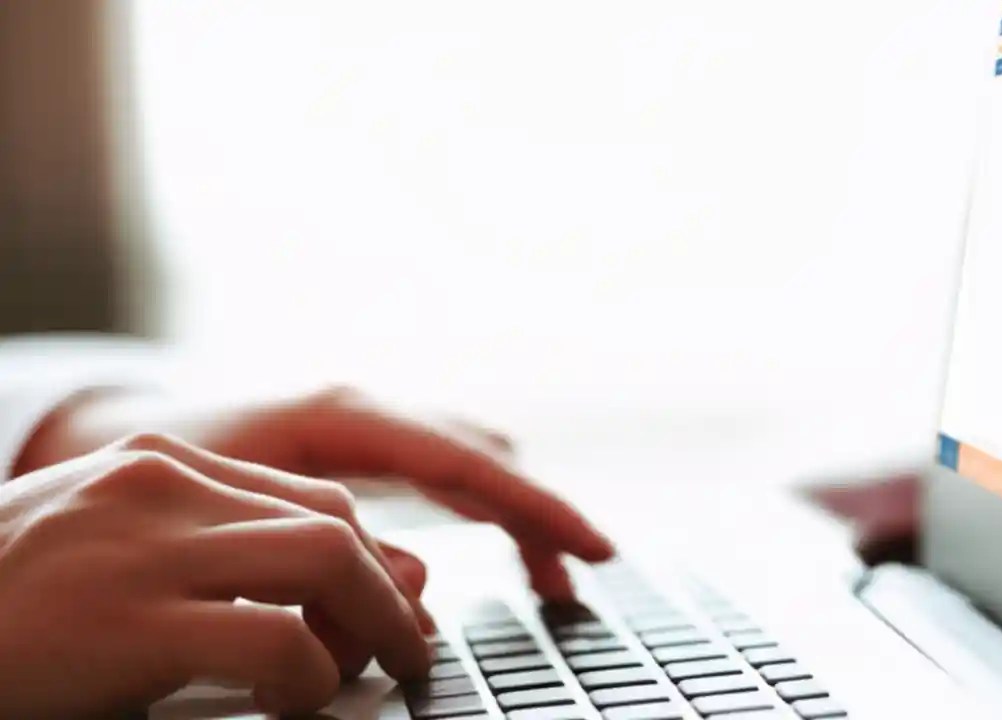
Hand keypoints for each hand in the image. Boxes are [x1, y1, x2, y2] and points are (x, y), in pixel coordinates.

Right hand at [0, 433, 433, 716]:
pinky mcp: (122, 621)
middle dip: (389, 592)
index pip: (311, 497)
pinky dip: (310, 677)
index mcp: (156, 464)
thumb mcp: (118, 561)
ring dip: (375, 625)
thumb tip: (376, 574)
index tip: (395, 607)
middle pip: (332, 523)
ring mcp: (139, 546)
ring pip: (322, 560)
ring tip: (382, 674)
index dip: (372, 559)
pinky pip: (271, 641)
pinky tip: (297, 703)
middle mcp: (157, 485)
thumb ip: (229, 557)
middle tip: (408, 651)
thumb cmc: (6, 610)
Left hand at [16, 386, 614, 598]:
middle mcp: (372, 411)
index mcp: (346, 416)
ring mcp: (374, 426)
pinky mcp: (369, 449)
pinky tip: (505, 549)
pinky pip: (452, 475)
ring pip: (476, 463)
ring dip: (520, 516)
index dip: (537, 507)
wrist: (118, 439)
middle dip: (541, 512)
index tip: (591, 547)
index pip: (469, 463)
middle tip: (588, 569)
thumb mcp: (241, 511)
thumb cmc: (171, 470)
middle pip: (487, 457)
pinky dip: (489, 511)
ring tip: (554, 578)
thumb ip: (333, 546)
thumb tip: (414, 592)